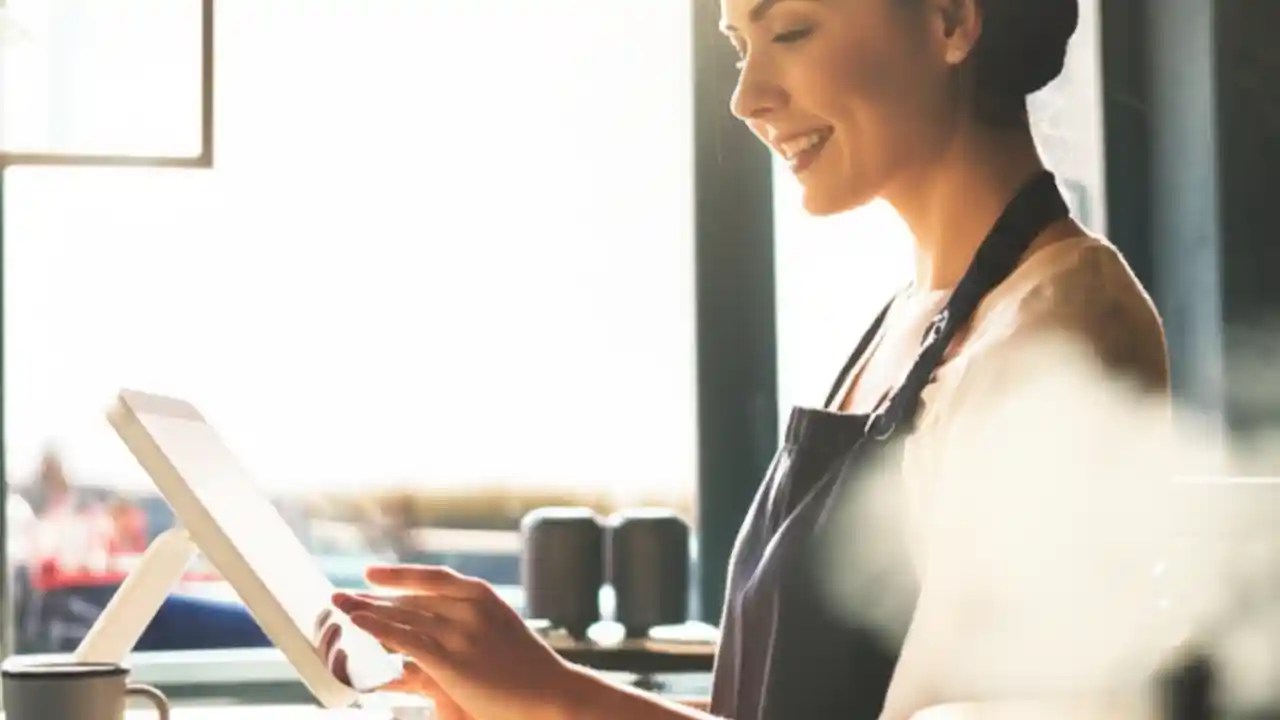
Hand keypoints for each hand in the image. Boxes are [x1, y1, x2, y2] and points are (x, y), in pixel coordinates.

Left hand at [332, 565, 577, 719]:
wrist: (554, 694)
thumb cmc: (530, 671)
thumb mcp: (502, 634)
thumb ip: (474, 625)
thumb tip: (441, 624)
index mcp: (484, 597)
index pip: (434, 578)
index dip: (399, 575)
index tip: (372, 574)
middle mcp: (470, 607)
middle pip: (410, 597)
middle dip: (372, 596)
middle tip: (341, 594)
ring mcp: (461, 632)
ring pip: (403, 614)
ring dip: (365, 608)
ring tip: (338, 605)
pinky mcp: (451, 660)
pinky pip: (405, 639)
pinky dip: (377, 627)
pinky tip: (357, 622)